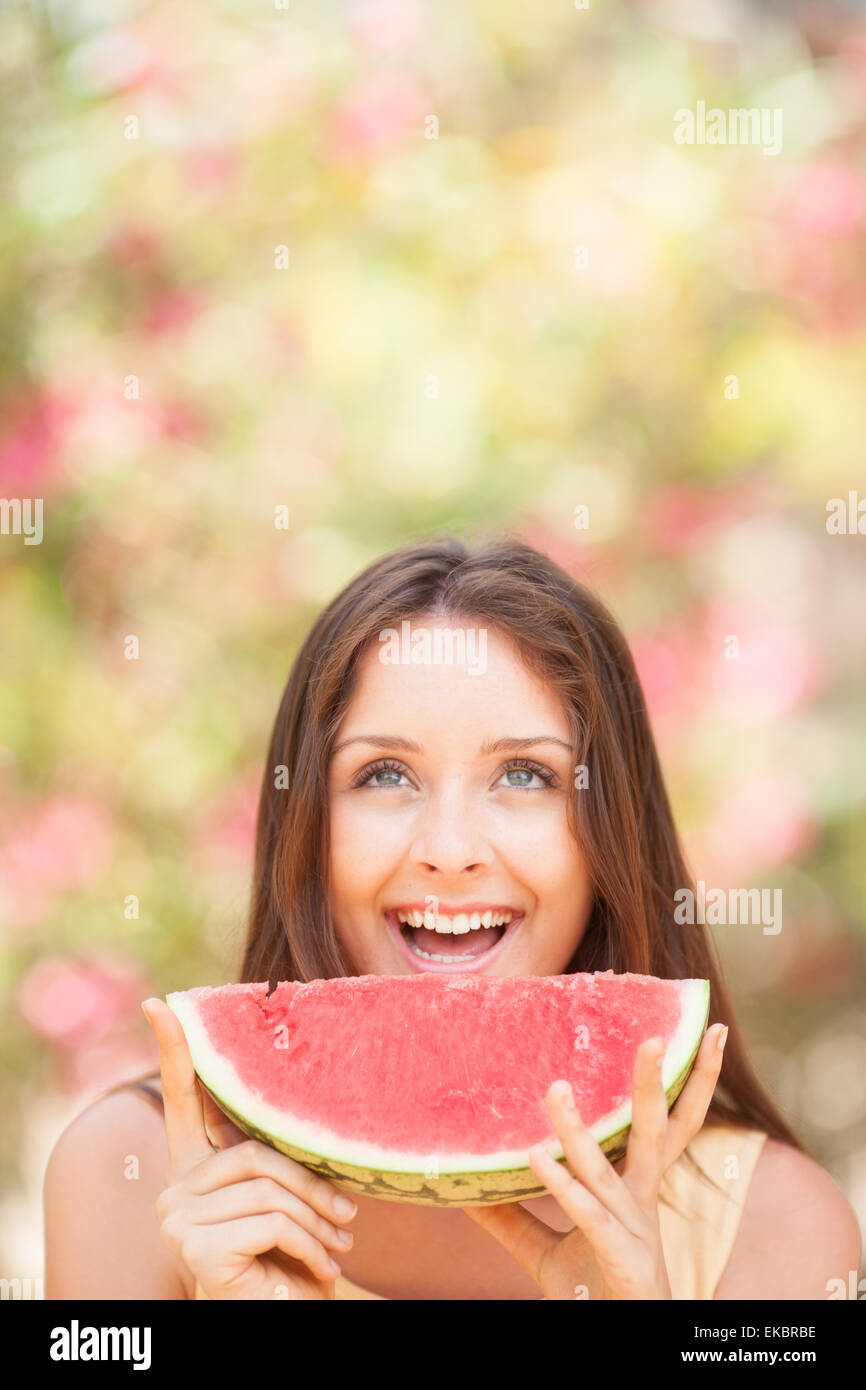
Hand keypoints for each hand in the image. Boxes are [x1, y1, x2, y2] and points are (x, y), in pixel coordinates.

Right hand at [142, 997, 357, 1299]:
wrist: (283, 1321)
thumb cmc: (290, 1259)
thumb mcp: (288, 1197)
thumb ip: (278, 1154)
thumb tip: (303, 1099)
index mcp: (196, 1167)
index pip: (183, 1099)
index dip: (176, 1049)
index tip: (161, 1002)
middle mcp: (175, 1188)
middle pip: (256, 1152)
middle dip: (311, 1184)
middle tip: (349, 1215)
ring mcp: (176, 1218)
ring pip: (267, 1186)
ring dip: (316, 1220)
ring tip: (338, 1245)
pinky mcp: (193, 1246)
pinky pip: (270, 1220)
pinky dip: (307, 1243)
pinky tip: (317, 1269)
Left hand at [463, 1022, 727, 1300]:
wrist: (622, 1341)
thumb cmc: (594, 1291)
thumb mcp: (546, 1250)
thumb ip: (511, 1217)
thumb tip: (463, 1186)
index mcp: (635, 1189)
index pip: (668, 1124)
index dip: (691, 1080)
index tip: (704, 1031)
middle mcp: (641, 1201)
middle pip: (656, 1132)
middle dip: (656, 1084)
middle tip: (654, 1035)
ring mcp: (634, 1230)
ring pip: (607, 1170)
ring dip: (580, 1130)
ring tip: (555, 1087)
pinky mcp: (621, 1260)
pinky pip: (590, 1216)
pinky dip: (565, 1187)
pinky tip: (539, 1157)